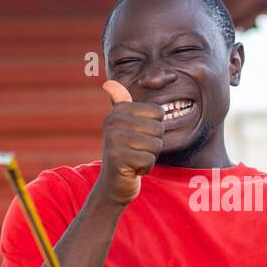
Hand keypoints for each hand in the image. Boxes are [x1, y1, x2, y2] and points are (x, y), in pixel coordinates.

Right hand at [97, 79, 163, 205]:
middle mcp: (112, 122)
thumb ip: (120, 103)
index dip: (155, 129)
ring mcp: (113, 140)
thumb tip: (108, 83)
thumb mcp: (124, 126)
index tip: (139, 137)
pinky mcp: (117, 159)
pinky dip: (145, 168)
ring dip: (149, 156)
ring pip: (155, 145)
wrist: (114, 184)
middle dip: (153, 145)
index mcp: (117, 112)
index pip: (158, 113)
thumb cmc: (126, 152)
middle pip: (159, 129)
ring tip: (134, 159)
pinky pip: (149, 160)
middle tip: (137, 151)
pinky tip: (132, 169)